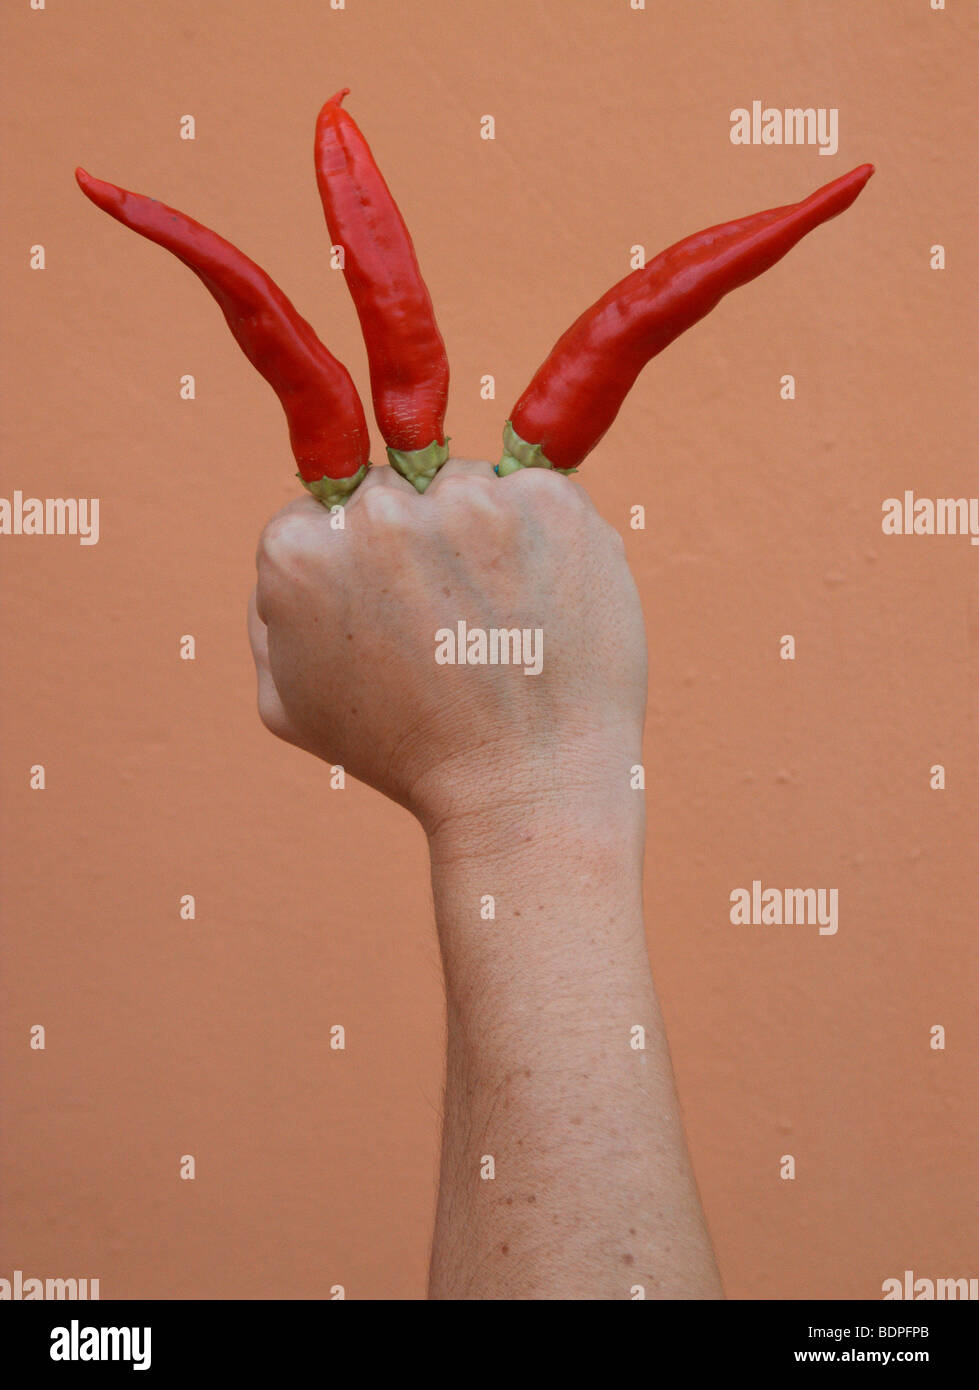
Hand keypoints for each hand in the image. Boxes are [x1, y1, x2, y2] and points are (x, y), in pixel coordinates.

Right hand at [248, 459, 646, 831]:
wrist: (525, 788)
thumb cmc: (407, 756)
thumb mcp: (291, 704)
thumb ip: (270, 614)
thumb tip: (295, 548)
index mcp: (299, 551)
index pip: (323, 512)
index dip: (362, 564)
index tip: (393, 614)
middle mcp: (379, 512)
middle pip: (395, 491)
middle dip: (419, 543)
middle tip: (452, 623)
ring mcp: (469, 500)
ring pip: (467, 486)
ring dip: (482, 537)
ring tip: (502, 622)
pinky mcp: (548, 500)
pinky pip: (536, 492)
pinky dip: (543, 538)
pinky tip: (543, 604)